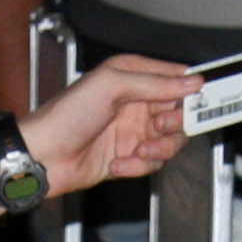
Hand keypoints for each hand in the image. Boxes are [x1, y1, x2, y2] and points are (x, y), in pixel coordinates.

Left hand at [19, 54, 192, 195]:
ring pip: (170, 141)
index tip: (200, 103)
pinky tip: (118, 164)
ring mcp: (132, 130)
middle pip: (180, 113)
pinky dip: (139, 166)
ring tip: (138, 150)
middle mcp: (135, 101)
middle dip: (175, 124)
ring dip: (158, 149)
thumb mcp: (111, 86)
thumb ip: (155, 83)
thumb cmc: (64, 116)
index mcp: (131, 75)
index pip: (176, 77)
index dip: (190, 91)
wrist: (41, 156)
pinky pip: (151, 163)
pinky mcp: (127, 156)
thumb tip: (191, 81)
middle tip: (160, 127)